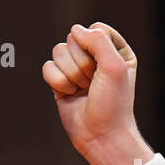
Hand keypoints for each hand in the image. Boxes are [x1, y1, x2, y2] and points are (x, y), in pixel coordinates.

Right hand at [41, 22, 141, 163]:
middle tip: (94, 83)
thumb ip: (98, 41)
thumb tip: (76, 30)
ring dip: (71, 73)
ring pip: (58, 51)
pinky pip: (47, 67)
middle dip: (82, 63)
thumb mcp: (115, 67)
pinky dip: (58, 82)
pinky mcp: (60, 80)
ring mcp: (77, 69)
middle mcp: (97, 58)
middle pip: (74, 39)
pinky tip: (71, 94)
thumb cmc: (113, 103)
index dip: (97, 47)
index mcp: (117, 52)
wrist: (101, 135)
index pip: (97, 29)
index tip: (107, 68)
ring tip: (84, 90)